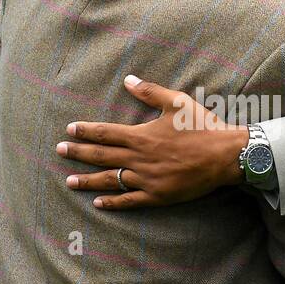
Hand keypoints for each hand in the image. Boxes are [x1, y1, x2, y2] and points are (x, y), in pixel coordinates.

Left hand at [58, 75, 248, 209]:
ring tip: (69, 181)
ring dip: (88, 181)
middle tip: (59, 151)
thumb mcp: (177, 102)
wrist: (225, 156)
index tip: (69, 130)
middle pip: (101, 156)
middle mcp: (139, 159)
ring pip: (110, 180)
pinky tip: (98, 203)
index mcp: (142, 135)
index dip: (86, 131)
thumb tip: (128, 80)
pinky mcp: (157, 196)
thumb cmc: (202, 126)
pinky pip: (129, 201)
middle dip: (78, 153)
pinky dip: (112, 203)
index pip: (105, 133)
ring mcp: (147, 180)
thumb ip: (150, 92)